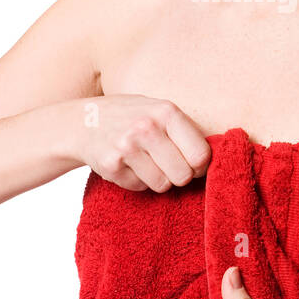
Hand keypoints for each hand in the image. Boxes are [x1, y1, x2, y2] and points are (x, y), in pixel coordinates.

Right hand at [73, 94, 210, 190]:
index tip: (192, 162)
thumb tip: (214, 162)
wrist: (83, 121)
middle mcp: (146, 127)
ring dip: (158, 178)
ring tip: (146, 161)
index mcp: (166, 111)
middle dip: (179, 175)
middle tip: (168, 164)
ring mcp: (126, 147)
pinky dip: (138, 180)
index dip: (200, 165)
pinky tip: (128, 164)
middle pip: (183, 175)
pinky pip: (140, 187)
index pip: (201, 155)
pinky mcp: (111, 166)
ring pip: (163, 185)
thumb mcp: (159, 110)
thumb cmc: (132, 117)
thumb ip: (185, 131)